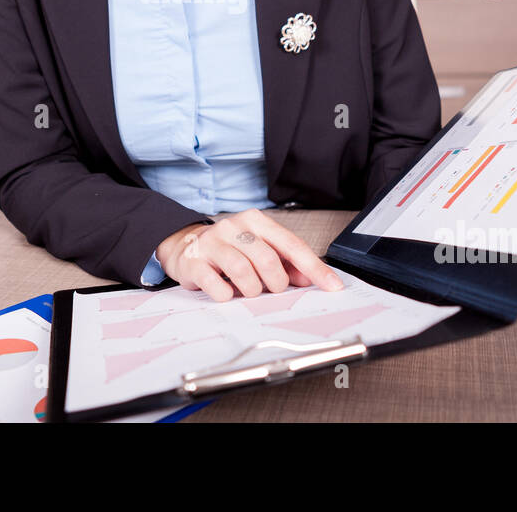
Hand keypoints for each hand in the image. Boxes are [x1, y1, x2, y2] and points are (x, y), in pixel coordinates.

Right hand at [155, 209, 344, 301]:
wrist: (185, 246)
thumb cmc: (230, 250)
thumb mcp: (259, 249)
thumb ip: (285, 263)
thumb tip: (310, 279)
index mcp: (256, 221)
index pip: (292, 244)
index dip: (314, 267)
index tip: (332, 286)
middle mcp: (234, 227)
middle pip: (267, 259)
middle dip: (276, 282)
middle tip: (272, 289)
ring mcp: (212, 243)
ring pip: (243, 272)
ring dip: (252, 290)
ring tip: (249, 291)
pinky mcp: (194, 261)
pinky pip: (216, 285)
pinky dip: (227, 295)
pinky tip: (227, 292)